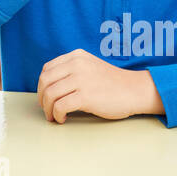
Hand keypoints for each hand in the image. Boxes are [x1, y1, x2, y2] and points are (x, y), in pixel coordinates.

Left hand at [37, 50, 162, 122]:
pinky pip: (60, 106)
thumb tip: (51, 87)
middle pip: (45, 82)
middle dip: (42, 98)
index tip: (45, 97)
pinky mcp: (85, 96)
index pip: (47, 69)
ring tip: (53, 116)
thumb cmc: (113, 83)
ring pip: (50, 95)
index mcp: (77, 56)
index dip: (42, 85)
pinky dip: (57, 115)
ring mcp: (81, 79)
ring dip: (48, 109)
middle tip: (46, 109)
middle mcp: (77, 65)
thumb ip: (73, 71)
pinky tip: (63, 119)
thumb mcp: (90, 66)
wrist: (134, 90)